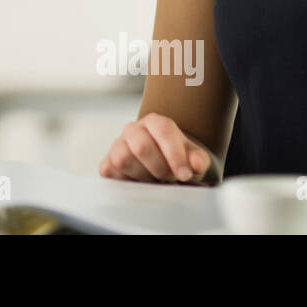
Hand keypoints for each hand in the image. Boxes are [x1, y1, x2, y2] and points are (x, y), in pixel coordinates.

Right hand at [99, 113, 217, 183]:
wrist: (166, 170)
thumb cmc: (179, 162)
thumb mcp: (195, 160)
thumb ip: (198, 160)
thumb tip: (196, 164)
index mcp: (155, 122)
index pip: (163, 130)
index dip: (174, 154)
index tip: (185, 175)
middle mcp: (133, 130)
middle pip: (141, 146)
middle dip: (159, 168)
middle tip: (170, 179)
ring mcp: (117, 146)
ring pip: (123, 159)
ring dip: (143, 177)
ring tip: (156, 181)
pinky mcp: (107, 163)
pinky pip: (110, 172)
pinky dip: (126, 182)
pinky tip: (141, 184)